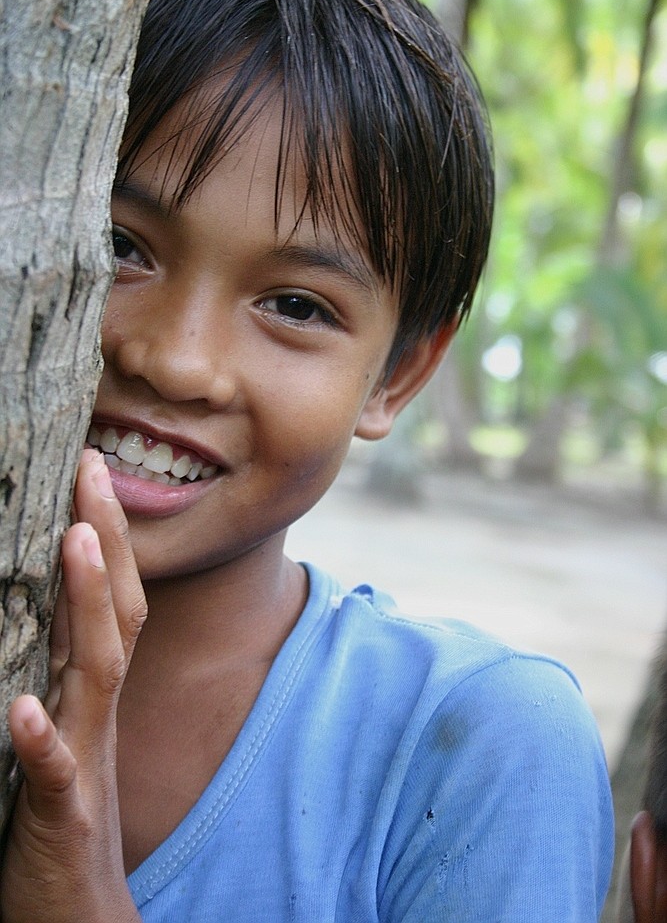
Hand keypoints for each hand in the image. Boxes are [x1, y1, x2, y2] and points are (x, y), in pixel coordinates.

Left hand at [1, 449, 146, 922]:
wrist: (79, 914)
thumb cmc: (61, 816)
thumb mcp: (59, 729)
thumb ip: (57, 673)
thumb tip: (44, 608)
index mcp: (91, 692)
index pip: (112, 599)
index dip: (109, 534)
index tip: (92, 471)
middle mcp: (96, 714)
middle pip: (117, 613)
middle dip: (109, 539)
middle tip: (94, 470)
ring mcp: (84, 760)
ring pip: (98, 672)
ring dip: (90, 605)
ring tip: (78, 543)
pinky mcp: (62, 814)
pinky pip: (54, 773)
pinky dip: (41, 737)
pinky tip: (21, 710)